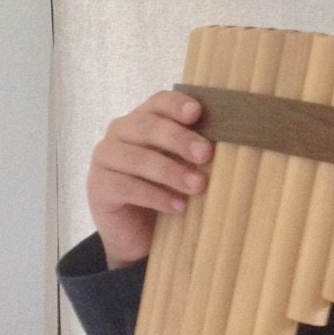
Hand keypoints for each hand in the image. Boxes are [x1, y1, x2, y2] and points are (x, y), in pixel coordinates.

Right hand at [86, 90, 212, 269]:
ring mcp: (105, 158)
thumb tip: (236, 143)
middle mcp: (120, 132)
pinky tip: (178, 206)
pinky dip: (155, 196)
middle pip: (148, 127)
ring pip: (137, 159)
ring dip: (171, 172)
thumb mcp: (187, 165)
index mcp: (144, 118)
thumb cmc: (170, 188)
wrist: (139, 232)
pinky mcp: (98, 186)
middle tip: (207, 154)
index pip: (158, 102)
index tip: (197, 112)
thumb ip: (199, 150)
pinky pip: (125, 187)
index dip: (176, 105)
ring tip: (199, 186)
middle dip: (180, 139)